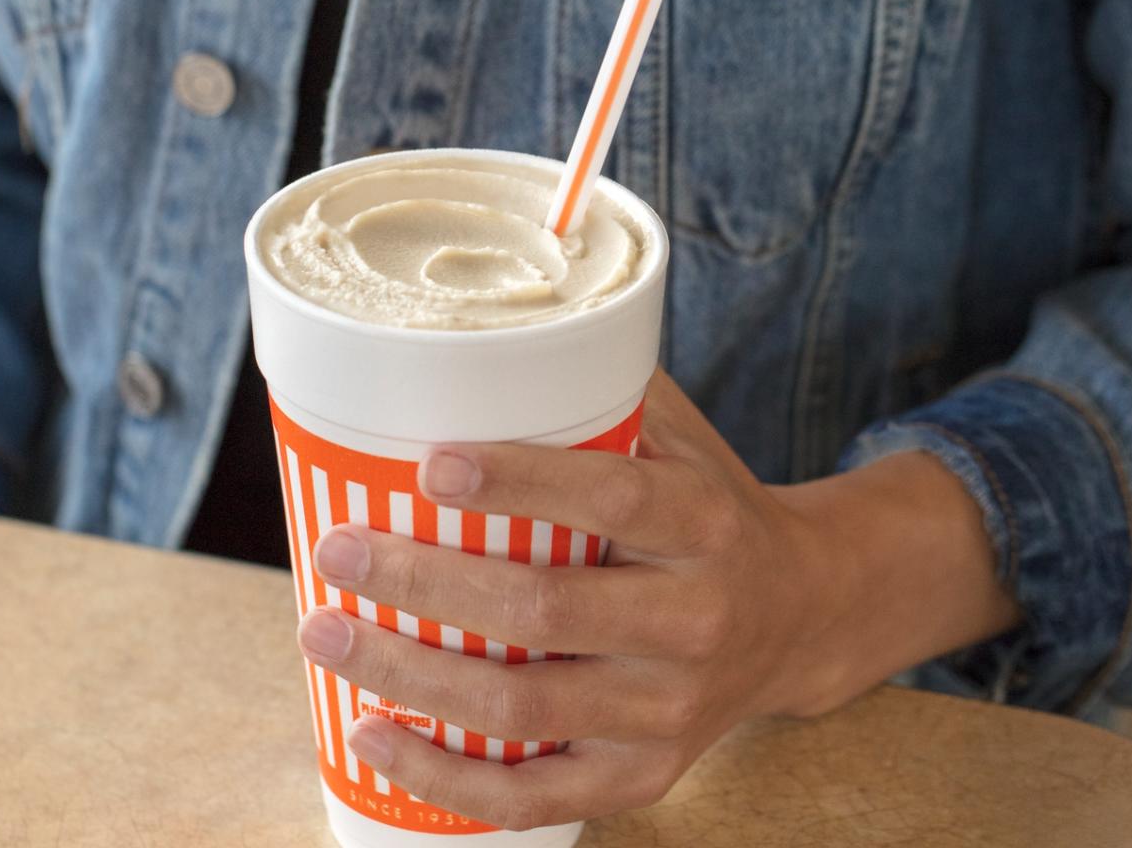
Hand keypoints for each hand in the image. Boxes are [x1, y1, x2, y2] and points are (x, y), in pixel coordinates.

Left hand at [296, 368, 1017, 829]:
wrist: (804, 616)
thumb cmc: (706, 510)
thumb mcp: (680, 439)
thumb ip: (597, 394)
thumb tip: (467, 336)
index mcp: (703, 525)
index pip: (611, 501)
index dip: (521, 483)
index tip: (431, 465)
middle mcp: (695, 621)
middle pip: (546, 613)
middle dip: (426, 584)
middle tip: (340, 552)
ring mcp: (670, 710)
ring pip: (525, 707)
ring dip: (411, 676)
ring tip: (328, 634)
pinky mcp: (645, 774)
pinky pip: (536, 796)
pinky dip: (446, 777)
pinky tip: (372, 734)